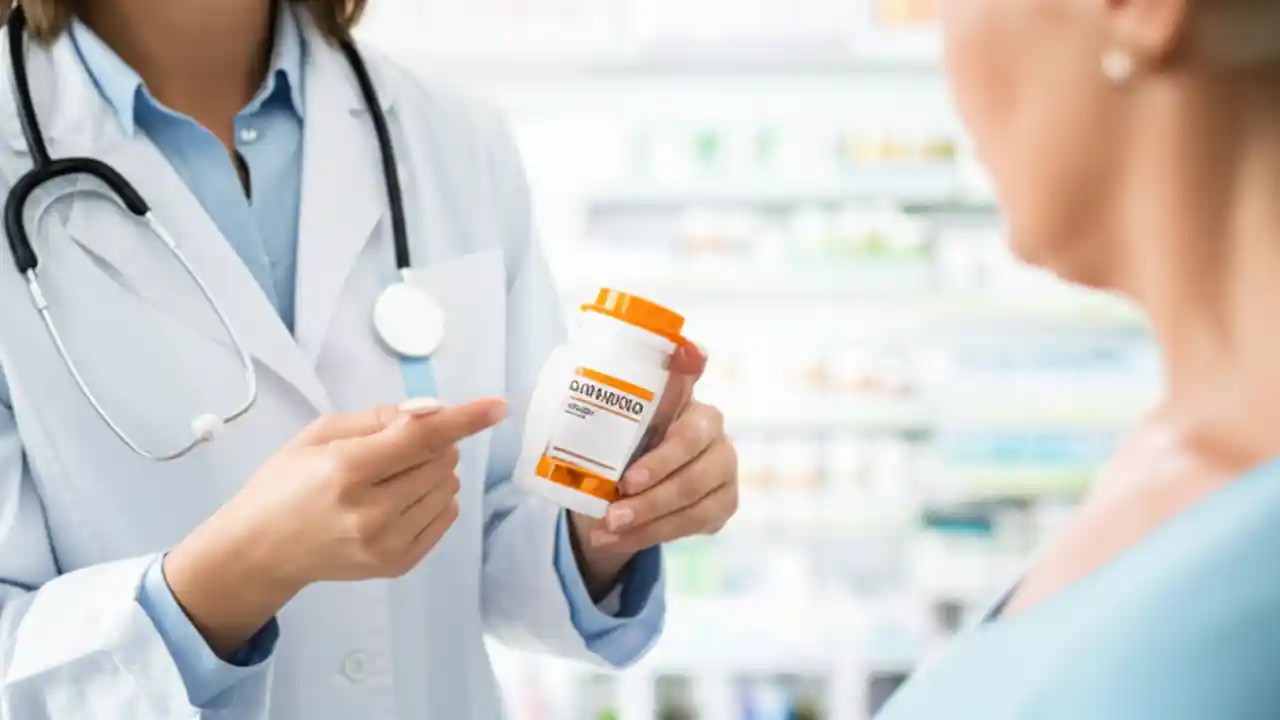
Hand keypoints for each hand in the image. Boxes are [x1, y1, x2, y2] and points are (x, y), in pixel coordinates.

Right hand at [163, 397, 507, 657]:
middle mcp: (370, 512)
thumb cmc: (286, 483)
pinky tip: (401, 498)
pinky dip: (435, 498)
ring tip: (392, 476)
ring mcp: (387, 544)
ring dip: (435, 471)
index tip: (498, 406)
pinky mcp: (398, 564)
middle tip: (398, 447)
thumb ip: (378, 419)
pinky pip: (447, 516)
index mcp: (346, 471)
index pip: (420, 438)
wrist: (261, 551)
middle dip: (433, 443)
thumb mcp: (318, 435)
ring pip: (449, 487)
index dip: (463, 419)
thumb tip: (432, 411)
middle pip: (441, 461)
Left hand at [569, 343, 738, 597]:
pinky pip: (691, 524)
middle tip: (615, 502)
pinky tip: (616, 540)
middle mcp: (714, 428)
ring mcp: (725, 467)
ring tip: (607, 528)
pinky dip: (648, 535)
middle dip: (652, 478)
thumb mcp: (612, 422)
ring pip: (692, 495)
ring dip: (647, 517)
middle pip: (690, 449)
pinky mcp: (723, 503)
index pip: (689, 378)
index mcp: (687, 396)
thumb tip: (601, 358)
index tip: (676, 369)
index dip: (684, 372)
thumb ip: (612, 395)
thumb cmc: (623, 444)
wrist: (630, 487)